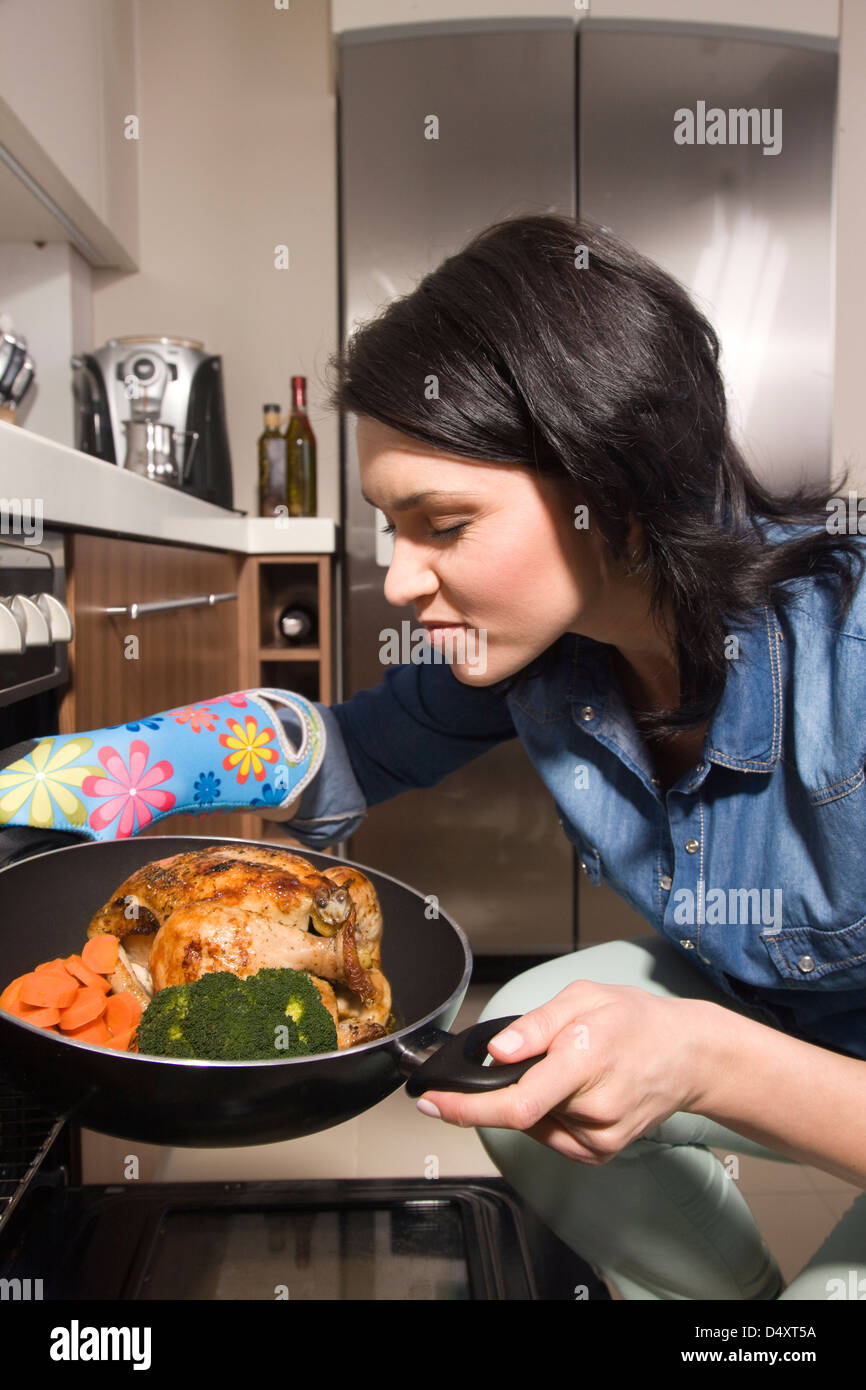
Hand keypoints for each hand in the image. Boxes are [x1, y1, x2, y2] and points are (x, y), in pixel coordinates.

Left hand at [416, 981, 710, 1162]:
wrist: (687, 1056)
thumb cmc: (637, 1022)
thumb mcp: (584, 999)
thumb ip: (535, 1025)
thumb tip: (497, 1051)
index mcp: (586, 1063)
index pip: (516, 1103)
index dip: (467, 1108)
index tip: (432, 1102)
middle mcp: (593, 1110)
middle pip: (520, 1110)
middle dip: (510, 1084)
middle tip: (541, 1054)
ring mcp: (599, 1138)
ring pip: (533, 1123)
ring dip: (532, 1097)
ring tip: (570, 1066)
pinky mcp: (599, 1153)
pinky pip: (551, 1135)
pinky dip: (547, 1113)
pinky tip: (573, 1089)